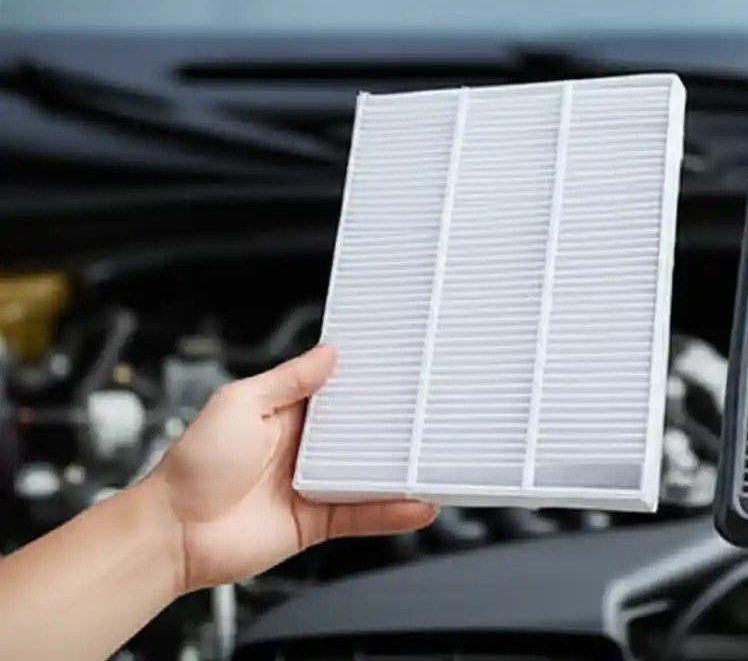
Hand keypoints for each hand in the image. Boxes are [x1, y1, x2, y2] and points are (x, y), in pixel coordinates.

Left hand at [146, 345, 437, 592]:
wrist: (174, 532)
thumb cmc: (192, 466)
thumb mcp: (239, 403)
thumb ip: (287, 380)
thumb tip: (327, 354)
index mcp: (285, 414)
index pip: (336, 394)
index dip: (365, 383)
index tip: (399, 370)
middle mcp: (303, 450)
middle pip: (360, 434)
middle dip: (393, 425)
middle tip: (430, 412)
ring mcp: (312, 487)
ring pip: (368, 476)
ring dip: (400, 471)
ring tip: (435, 461)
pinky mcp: (316, 523)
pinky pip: (362, 515)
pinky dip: (391, 512)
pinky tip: (418, 505)